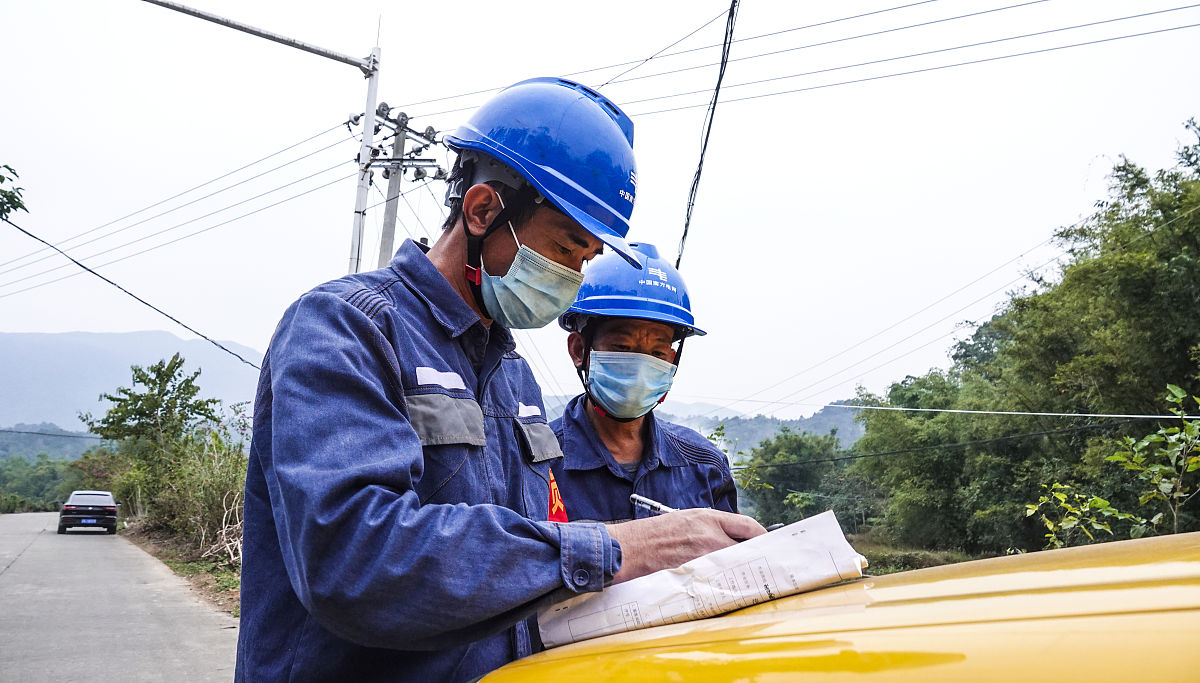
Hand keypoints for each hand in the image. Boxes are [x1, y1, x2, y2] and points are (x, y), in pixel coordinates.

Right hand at [604, 509, 765, 583]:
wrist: (631, 548)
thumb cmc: (655, 534)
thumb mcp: (686, 519)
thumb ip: (712, 527)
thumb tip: (735, 539)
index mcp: (708, 518)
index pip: (749, 526)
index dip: (762, 537)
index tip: (766, 543)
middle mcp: (710, 536)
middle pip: (748, 549)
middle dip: (755, 557)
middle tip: (761, 564)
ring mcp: (704, 558)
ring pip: (737, 567)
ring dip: (741, 573)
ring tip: (744, 578)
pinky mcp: (697, 575)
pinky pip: (720, 581)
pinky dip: (724, 584)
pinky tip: (724, 587)